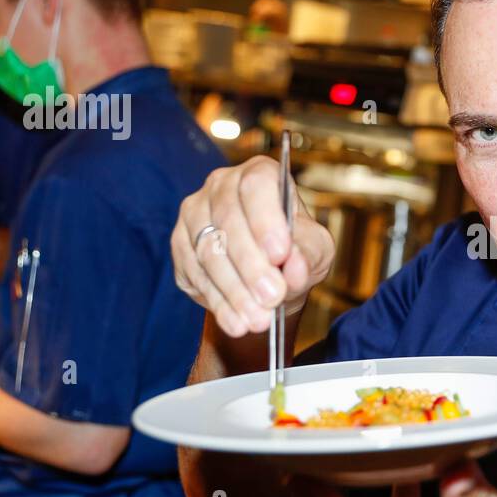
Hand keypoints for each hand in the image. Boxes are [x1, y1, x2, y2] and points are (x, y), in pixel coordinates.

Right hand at [171, 156, 334, 336]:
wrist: (269, 277)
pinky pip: (193, 274)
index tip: (280, 254)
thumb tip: (294, 264)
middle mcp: (221, 187)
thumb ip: (308, 254)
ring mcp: (194, 214)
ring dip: (235, 291)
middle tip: (272, 297)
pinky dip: (218, 302)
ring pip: (208, 252)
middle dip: (252, 266)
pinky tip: (236, 322)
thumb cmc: (296, 252)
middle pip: (228, 222)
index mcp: (259, 175)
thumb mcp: (316, 251)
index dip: (266, 220)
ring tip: (258, 320)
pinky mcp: (180, 246)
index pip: (256, 187)